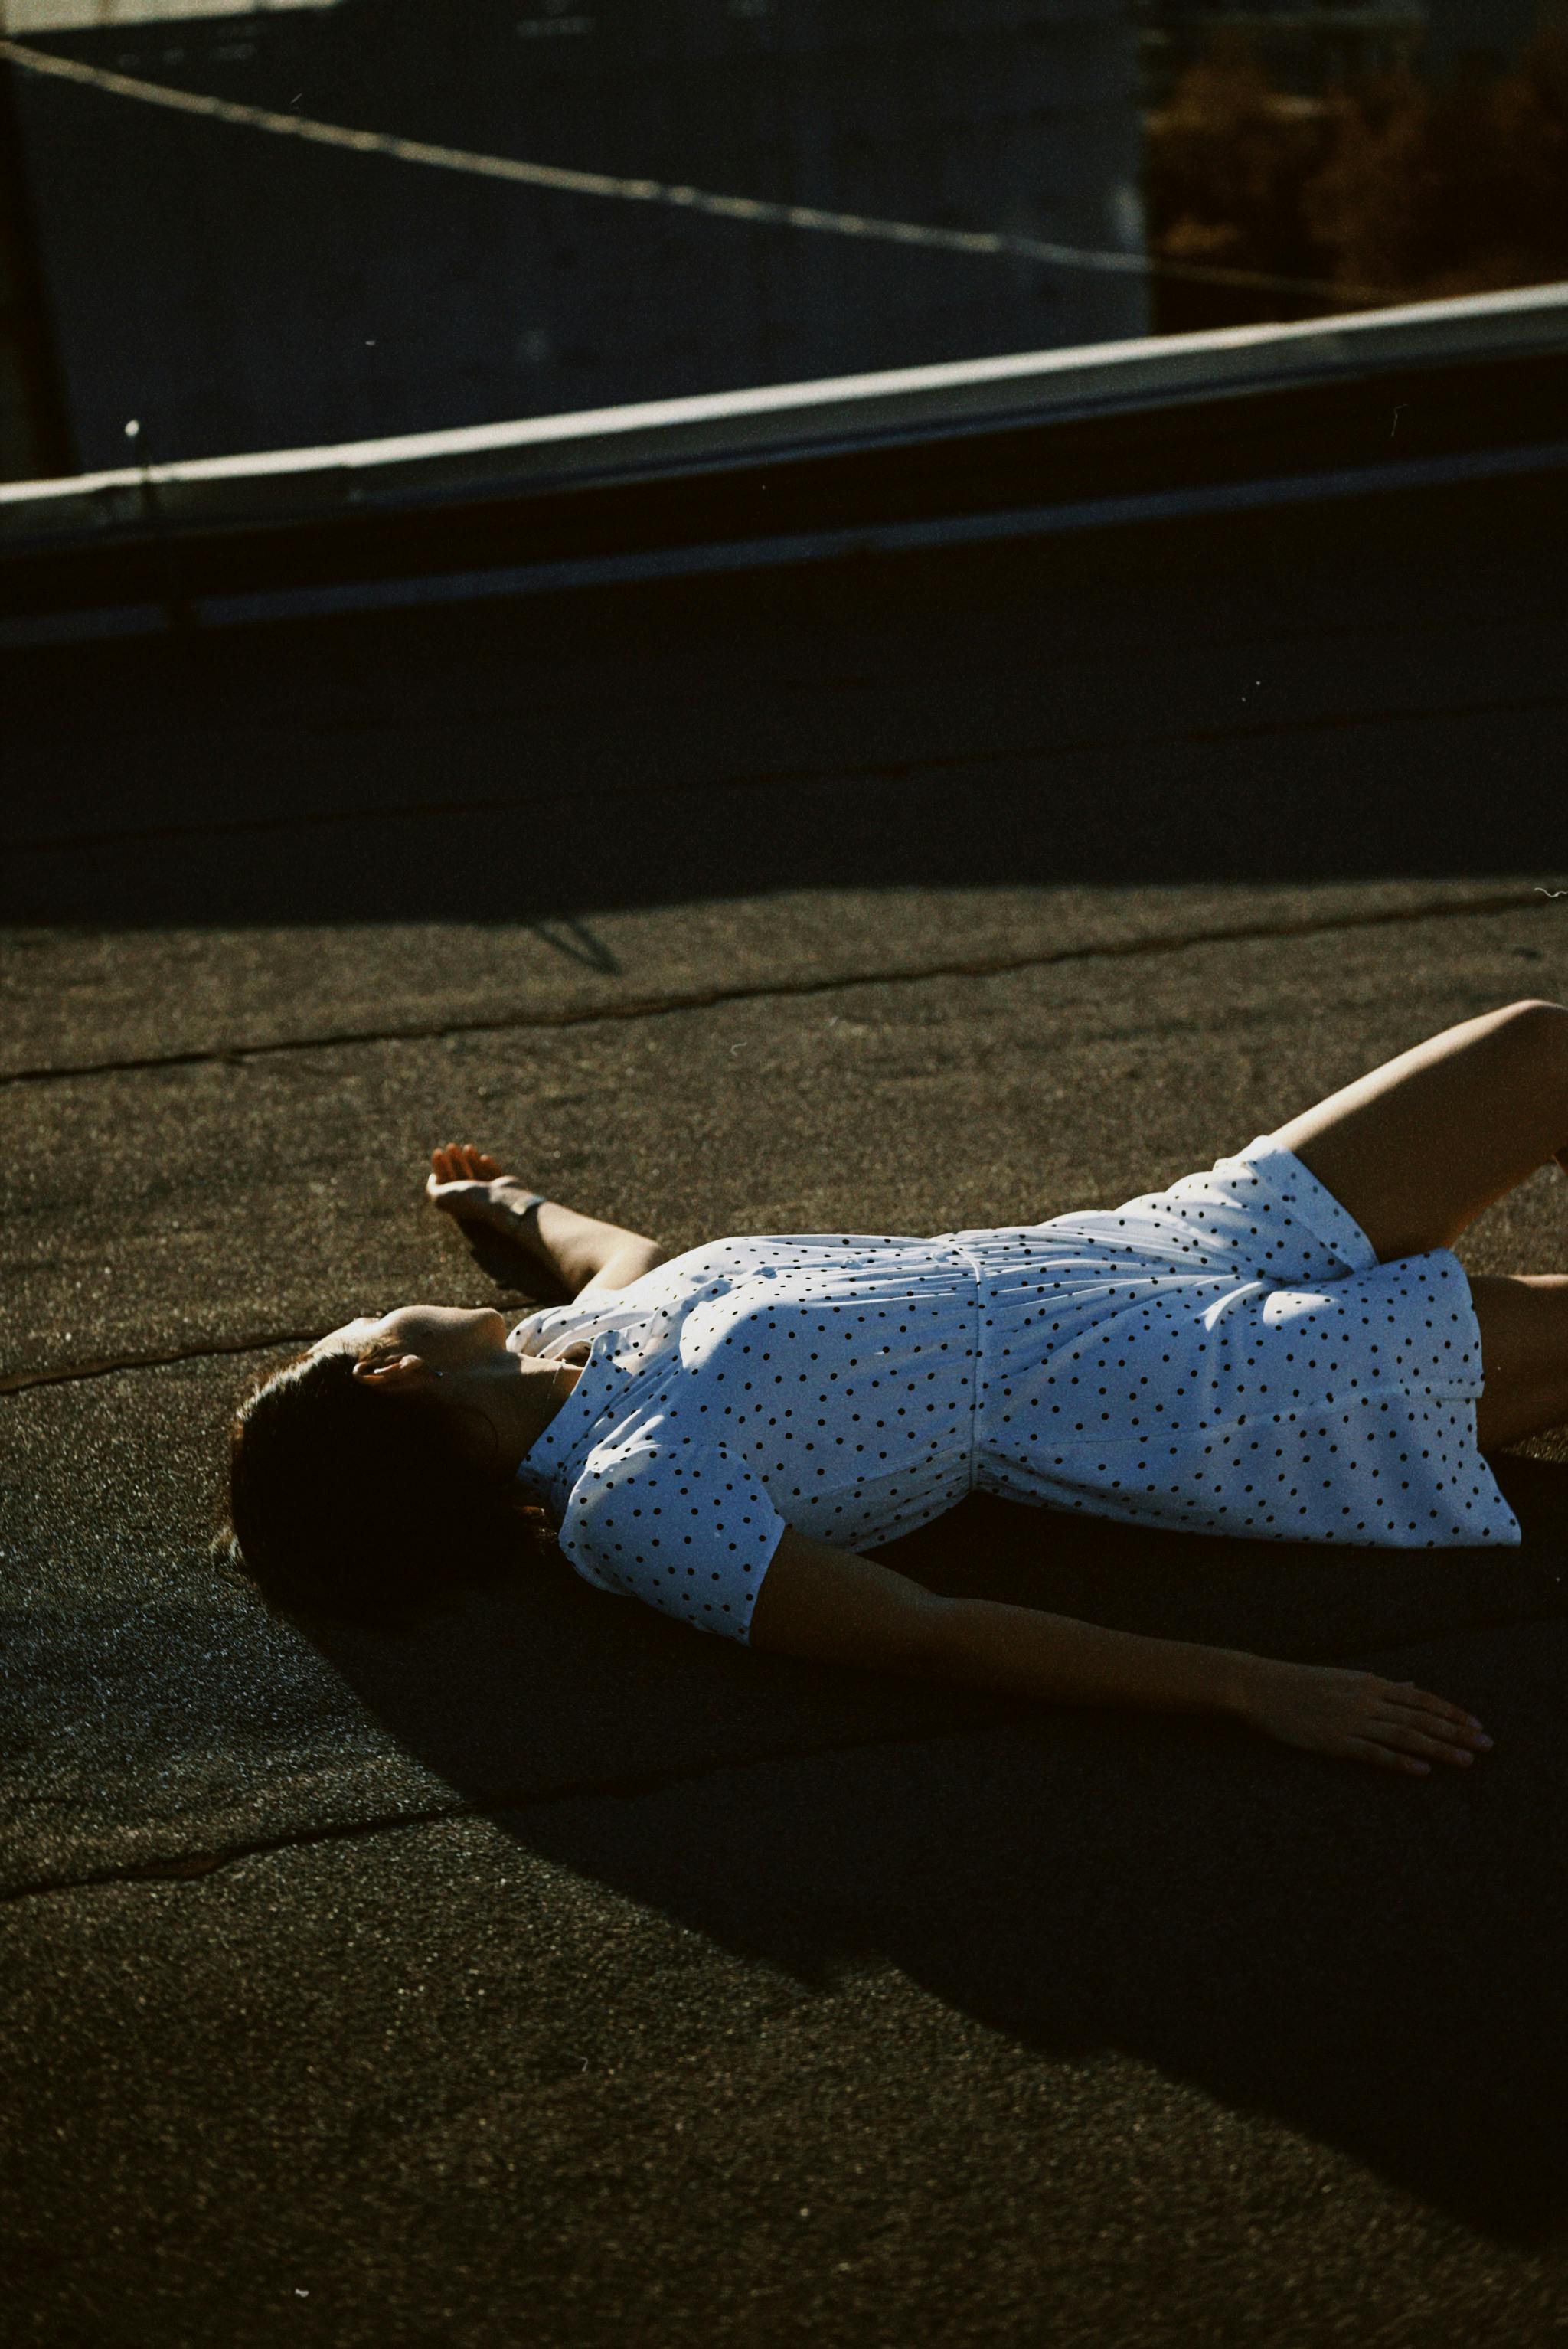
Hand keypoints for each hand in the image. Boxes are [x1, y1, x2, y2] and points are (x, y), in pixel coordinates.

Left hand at [426, 1143, 540, 1232]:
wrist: (500, 1204)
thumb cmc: (471, 1201)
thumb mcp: (442, 1197)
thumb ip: (433, 1189)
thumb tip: (433, 1178)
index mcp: (460, 1207)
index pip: (447, 1186)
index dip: (441, 1168)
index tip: (437, 1152)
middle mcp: (475, 1202)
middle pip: (462, 1179)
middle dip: (454, 1161)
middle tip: (451, 1146)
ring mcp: (492, 1196)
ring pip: (479, 1175)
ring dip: (471, 1160)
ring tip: (467, 1147)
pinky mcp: (505, 1189)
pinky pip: (496, 1175)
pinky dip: (490, 1166)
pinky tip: (484, 1158)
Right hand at [1236, 1659, 1491, 1776]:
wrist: (1260, 1686)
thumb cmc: (1300, 1682)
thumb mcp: (1345, 1678)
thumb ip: (1381, 1685)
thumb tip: (1412, 1686)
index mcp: (1370, 1683)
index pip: (1422, 1698)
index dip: (1451, 1711)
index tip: (1476, 1724)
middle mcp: (1366, 1699)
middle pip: (1421, 1716)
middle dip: (1457, 1731)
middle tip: (1486, 1745)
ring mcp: (1351, 1720)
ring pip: (1405, 1734)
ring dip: (1439, 1747)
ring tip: (1466, 1760)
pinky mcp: (1334, 1740)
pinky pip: (1373, 1752)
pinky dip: (1400, 1760)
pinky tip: (1422, 1769)